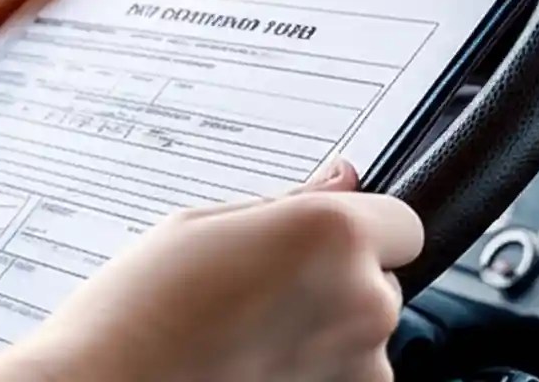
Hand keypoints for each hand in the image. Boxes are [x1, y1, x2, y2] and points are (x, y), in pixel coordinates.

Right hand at [0, 159, 423, 381]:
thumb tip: (342, 177)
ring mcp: (359, 368)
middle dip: (336, 284)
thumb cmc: (136, 314)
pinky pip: (346, 378)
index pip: (403, 222)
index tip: (322, 242)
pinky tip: (252, 365)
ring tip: (246, 335)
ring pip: (363, 337)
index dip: (360, 229)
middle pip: (382, 281)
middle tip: (260, 292)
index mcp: (330, 235)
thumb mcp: (201, 225)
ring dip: (324, 334)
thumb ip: (288, 202)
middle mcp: (362, 301)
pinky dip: (314, 372)